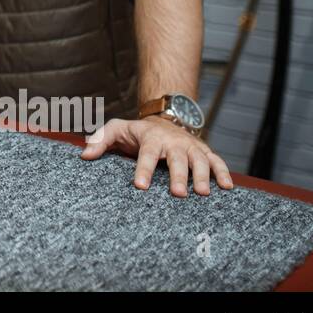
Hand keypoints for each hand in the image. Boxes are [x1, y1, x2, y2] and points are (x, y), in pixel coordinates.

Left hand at [80, 116, 234, 196]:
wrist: (164, 117)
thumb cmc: (137, 131)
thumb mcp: (116, 129)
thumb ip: (100, 140)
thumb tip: (84, 155)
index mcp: (150, 138)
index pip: (146, 154)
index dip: (143, 169)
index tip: (140, 186)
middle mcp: (172, 142)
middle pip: (176, 158)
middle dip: (177, 175)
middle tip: (178, 194)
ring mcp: (190, 146)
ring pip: (199, 160)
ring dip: (202, 176)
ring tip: (202, 193)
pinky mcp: (204, 151)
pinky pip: (216, 161)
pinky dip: (223, 172)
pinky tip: (227, 187)